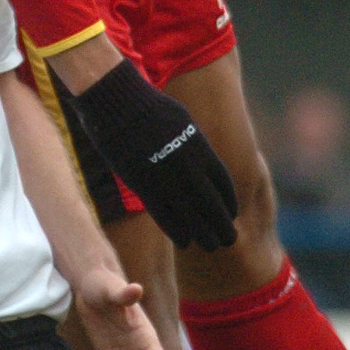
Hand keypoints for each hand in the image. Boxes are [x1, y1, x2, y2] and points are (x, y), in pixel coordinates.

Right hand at [67, 62, 238, 250]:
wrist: (118, 103)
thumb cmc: (148, 107)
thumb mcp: (182, 122)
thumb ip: (194, 145)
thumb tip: (201, 161)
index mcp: (201, 150)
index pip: (223, 185)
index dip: (229, 203)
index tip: (231, 215)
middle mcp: (188, 169)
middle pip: (212, 206)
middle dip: (222, 226)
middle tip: (229, 240)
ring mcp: (166, 180)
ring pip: (191, 217)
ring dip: (203, 234)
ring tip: (210, 246)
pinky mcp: (144, 187)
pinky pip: (165, 217)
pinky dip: (177, 231)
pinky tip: (184, 241)